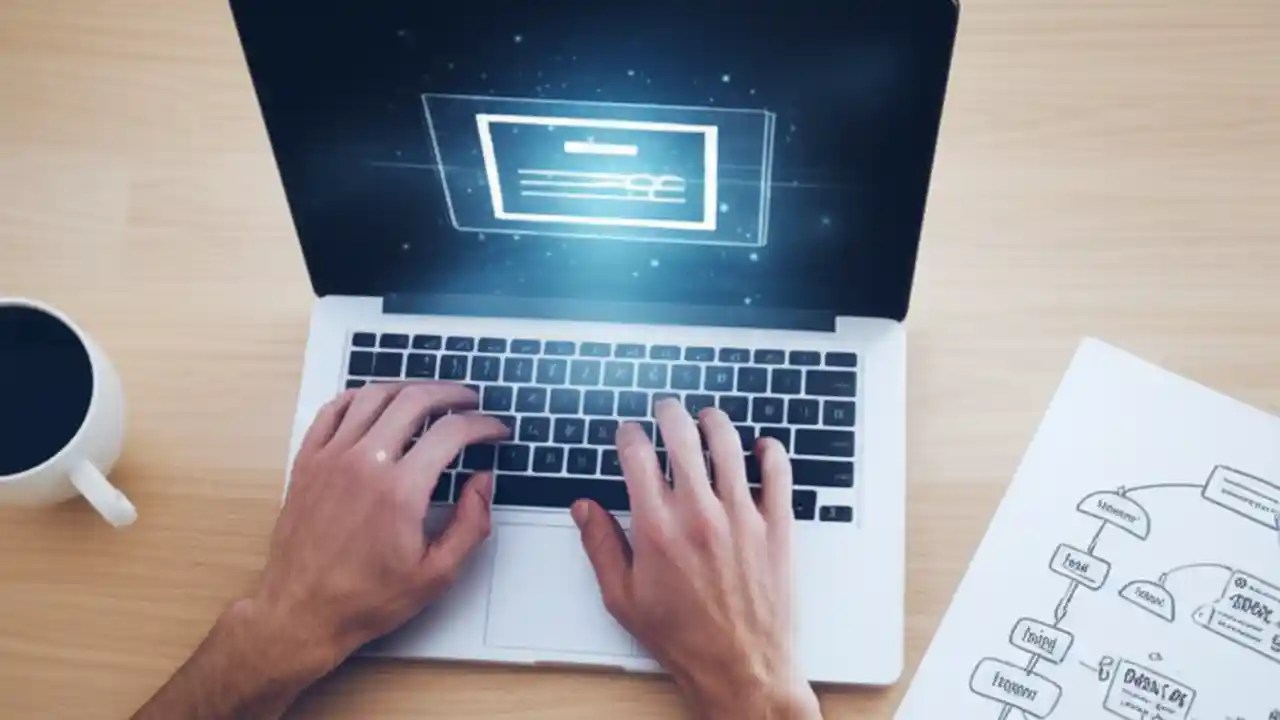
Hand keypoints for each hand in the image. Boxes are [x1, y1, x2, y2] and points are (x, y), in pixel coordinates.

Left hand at [134, 382, 507, 719]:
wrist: (301, 612)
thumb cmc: (367, 598)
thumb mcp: (436, 574)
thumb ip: (471, 524)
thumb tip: (483, 482)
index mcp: (400, 491)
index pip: (451, 433)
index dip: (482, 425)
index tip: (495, 430)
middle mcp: (365, 463)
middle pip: (414, 400)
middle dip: (451, 394)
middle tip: (470, 401)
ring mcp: (331, 457)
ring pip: (373, 396)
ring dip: (408, 389)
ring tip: (429, 397)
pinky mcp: (307, 461)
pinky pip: (333, 410)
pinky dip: (360, 397)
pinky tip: (377, 403)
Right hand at [571, 399, 821, 719]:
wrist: (740, 670)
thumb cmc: (682, 639)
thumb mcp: (623, 598)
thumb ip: (600, 546)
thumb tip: (583, 508)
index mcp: (657, 528)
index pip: (637, 454)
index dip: (629, 433)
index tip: (628, 432)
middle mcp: (699, 514)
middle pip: (682, 435)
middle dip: (668, 413)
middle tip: (666, 409)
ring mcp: (743, 517)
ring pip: (729, 444)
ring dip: (714, 422)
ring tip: (707, 419)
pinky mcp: (777, 527)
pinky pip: (778, 472)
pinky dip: (771, 451)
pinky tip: (761, 446)